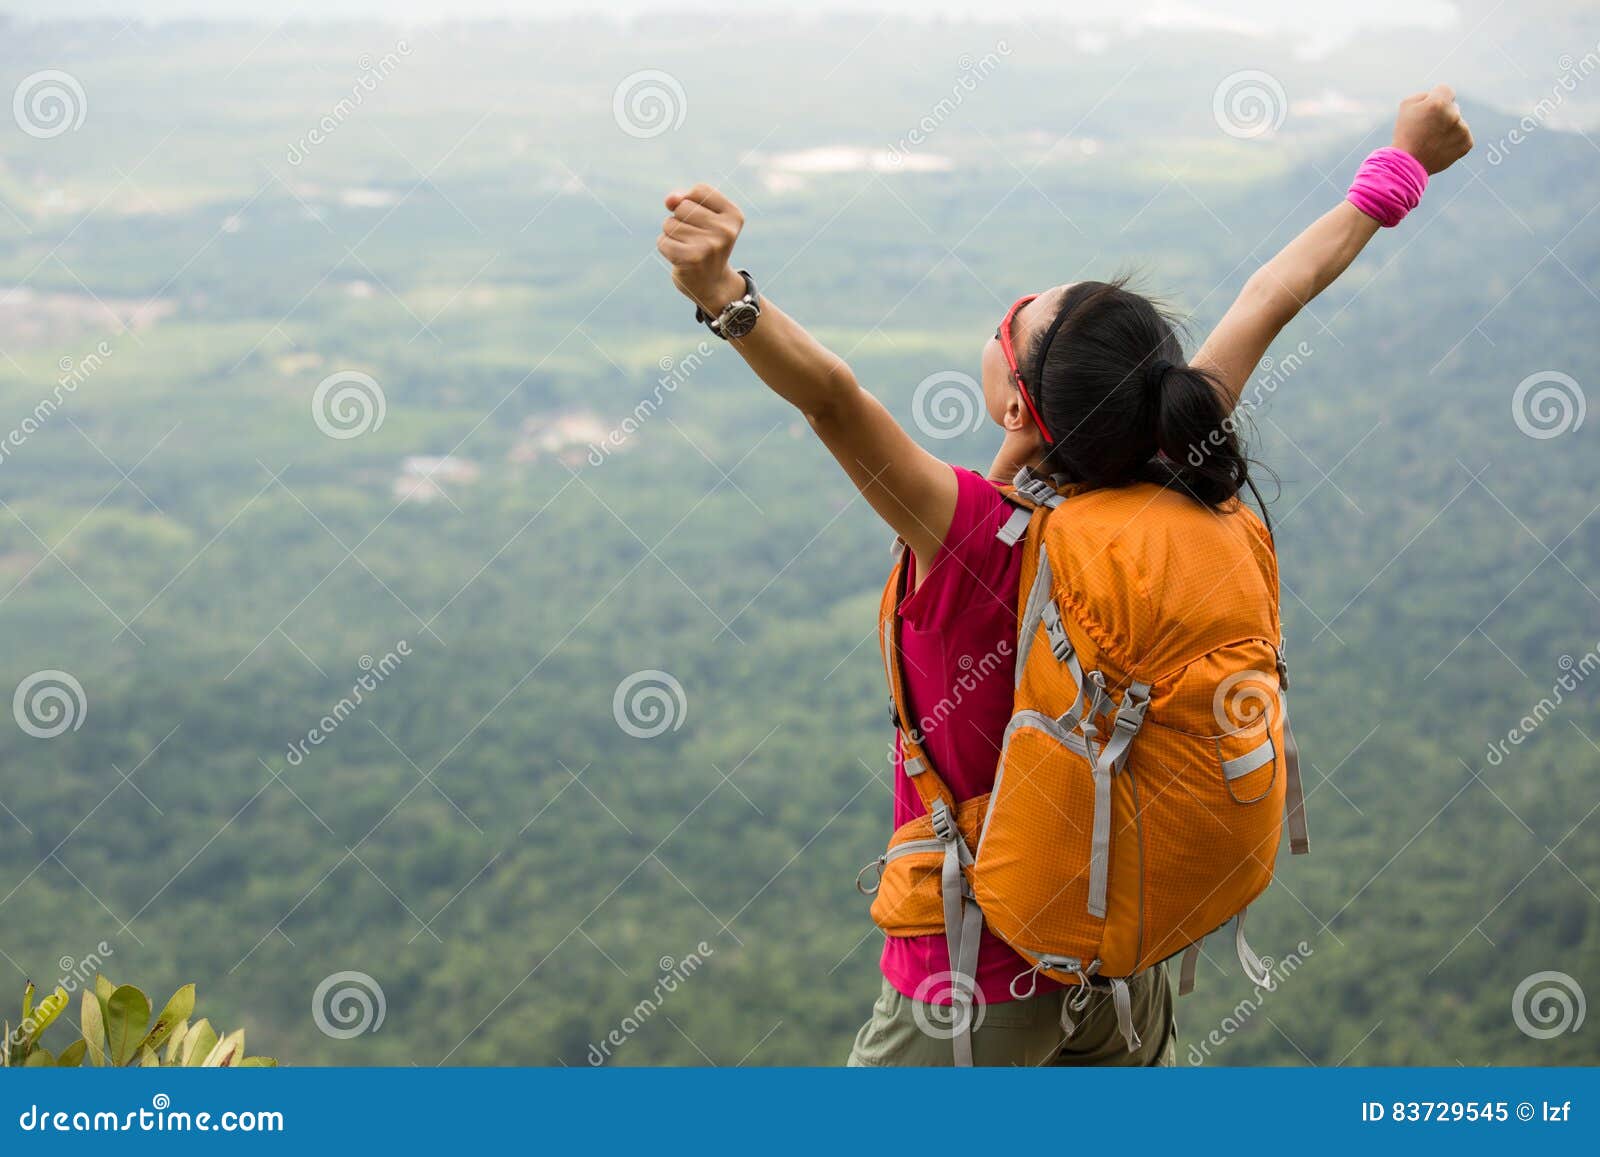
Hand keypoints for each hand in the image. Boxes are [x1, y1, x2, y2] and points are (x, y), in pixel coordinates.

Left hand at [657, 184, 747, 311]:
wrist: (712, 286)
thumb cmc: (706, 246)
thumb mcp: (702, 218)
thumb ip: (685, 200)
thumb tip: (670, 200)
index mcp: (734, 216)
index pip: (700, 191)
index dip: (692, 203)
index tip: (703, 222)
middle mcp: (725, 230)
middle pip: (682, 207)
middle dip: (680, 220)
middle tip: (695, 239)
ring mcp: (709, 245)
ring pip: (670, 224)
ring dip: (672, 235)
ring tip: (688, 248)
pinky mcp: (692, 259)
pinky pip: (663, 241)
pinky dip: (666, 248)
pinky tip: (680, 258)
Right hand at [1392, 84, 1472, 174]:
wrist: (1407, 164)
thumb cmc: (1405, 132)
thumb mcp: (1407, 105)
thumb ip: (1426, 94)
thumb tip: (1438, 95)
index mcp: (1439, 102)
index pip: (1446, 89)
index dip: (1435, 98)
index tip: (1428, 110)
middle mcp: (1454, 115)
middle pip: (1453, 107)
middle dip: (1442, 114)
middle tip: (1427, 128)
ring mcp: (1462, 130)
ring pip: (1458, 122)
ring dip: (1448, 128)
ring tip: (1432, 140)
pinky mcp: (1467, 143)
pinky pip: (1463, 136)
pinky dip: (1453, 140)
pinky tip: (1440, 147)